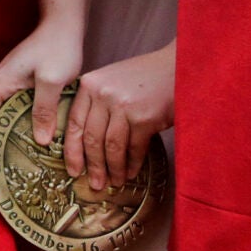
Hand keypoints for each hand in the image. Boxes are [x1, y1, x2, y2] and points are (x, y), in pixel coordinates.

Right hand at [0, 15, 84, 148]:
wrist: (64, 24)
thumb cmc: (56, 48)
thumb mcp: (52, 81)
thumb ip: (44, 110)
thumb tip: (40, 141)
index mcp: (1, 83)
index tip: (0, 159)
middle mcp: (1, 85)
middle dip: (3, 140)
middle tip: (20, 162)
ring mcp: (13, 84)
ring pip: (8, 115)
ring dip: (17, 132)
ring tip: (33, 153)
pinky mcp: (25, 85)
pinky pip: (20, 109)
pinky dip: (28, 123)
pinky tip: (44, 134)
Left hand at [64, 42, 174, 191]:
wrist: (178, 66)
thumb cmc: (145, 77)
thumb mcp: (111, 81)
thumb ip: (97, 103)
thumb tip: (87, 143)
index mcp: (89, 85)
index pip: (73, 123)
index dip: (71, 150)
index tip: (72, 169)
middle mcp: (102, 94)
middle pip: (91, 138)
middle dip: (92, 165)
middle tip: (95, 184)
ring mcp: (122, 105)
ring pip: (111, 146)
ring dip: (113, 169)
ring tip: (114, 182)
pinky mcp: (144, 117)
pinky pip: (133, 148)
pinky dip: (132, 163)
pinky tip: (131, 173)